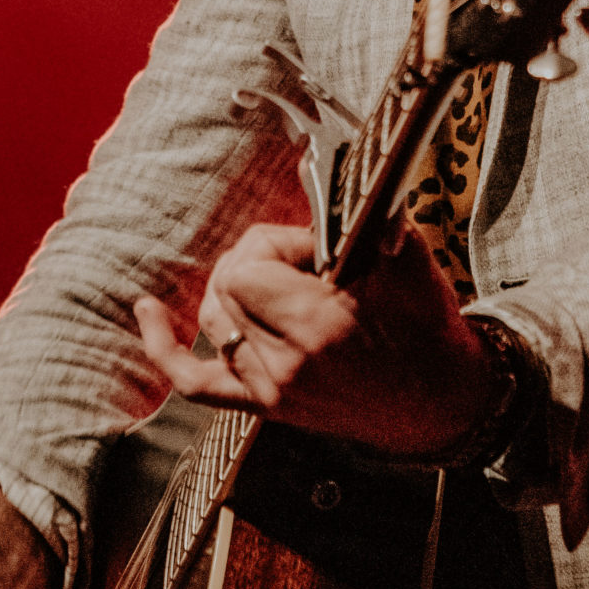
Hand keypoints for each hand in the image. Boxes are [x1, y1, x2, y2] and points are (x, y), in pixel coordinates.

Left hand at [135, 219, 497, 458]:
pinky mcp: (266, 408)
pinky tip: (146, 311)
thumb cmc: (429, 333)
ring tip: (277, 282)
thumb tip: (344, 179)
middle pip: (227, 286)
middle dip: (258, 260)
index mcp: (318, 325)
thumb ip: (372, 220)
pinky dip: (164, 347)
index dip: (277, 243)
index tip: (315, 248)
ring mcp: (271, 390)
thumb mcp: (409, 264)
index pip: (250, 262)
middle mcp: (285, 362)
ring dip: (235, 290)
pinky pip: (194, 382)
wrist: (443, 404)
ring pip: (213, 319)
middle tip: (303, 263)